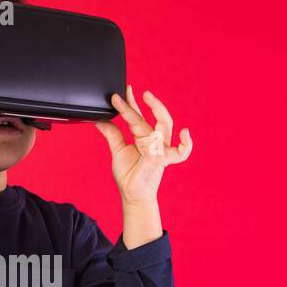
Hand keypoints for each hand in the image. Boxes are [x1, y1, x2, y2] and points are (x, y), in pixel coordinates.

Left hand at [94, 85, 191, 205]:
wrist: (132, 194)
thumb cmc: (129, 174)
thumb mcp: (117, 150)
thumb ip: (112, 134)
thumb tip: (100, 119)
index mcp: (144, 136)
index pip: (139, 115)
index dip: (131, 102)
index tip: (121, 92)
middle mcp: (155, 140)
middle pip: (155, 116)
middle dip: (149, 103)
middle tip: (139, 92)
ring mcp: (160, 149)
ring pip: (165, 126)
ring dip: (158, 111)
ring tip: (148, 99)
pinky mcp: (161, 160)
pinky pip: (180, 152)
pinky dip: (186, 144)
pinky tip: (185, 133)